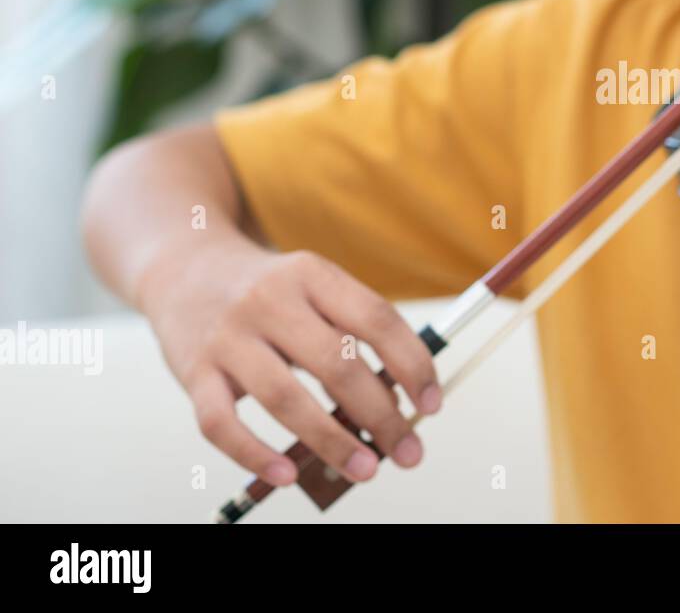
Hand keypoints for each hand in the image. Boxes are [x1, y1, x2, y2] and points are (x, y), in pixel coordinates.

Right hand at [139, 242, 442, 488]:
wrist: (183, 268)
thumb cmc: (268, 292)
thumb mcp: (313, 286)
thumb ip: (352, 331)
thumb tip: (399, 400)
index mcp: (312, 275)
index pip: (376, 319)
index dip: (412, 365)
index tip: (432, 405)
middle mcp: (270, 301)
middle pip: (337, 364)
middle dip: (381, 416)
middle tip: (408, 451)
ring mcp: (228, 336)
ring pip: (285, 397)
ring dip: (332, 442)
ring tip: (365, 470)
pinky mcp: (193, 371)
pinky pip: (221, 423)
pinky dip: (254, 455)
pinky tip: (287, 475)